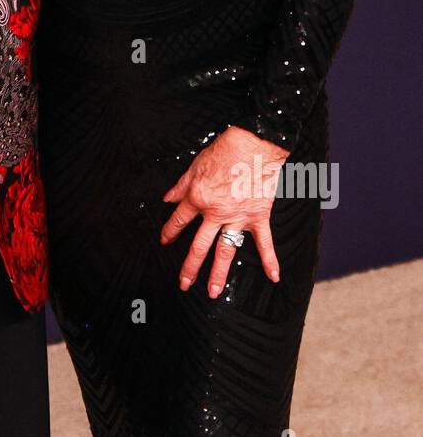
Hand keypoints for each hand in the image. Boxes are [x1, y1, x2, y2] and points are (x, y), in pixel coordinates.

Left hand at [160, 126, 289, 296]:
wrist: (253, 145)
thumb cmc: (224, 151)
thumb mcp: (195, 166)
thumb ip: (181, 186)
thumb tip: (167, 198)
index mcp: (198, 199)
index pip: (179, 221)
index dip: (170, 232)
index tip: (164, 241)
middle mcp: (215, 213)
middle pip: (199, 246)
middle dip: (189, 267)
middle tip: (184, 283)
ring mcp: (237, 217)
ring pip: (226, 250)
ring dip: (219, 273)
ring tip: (213, 291)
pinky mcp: (258, 216)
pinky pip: (264, 242)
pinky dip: (270, 260)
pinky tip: (273, 276)